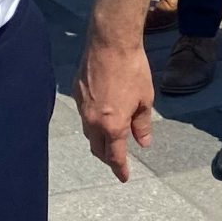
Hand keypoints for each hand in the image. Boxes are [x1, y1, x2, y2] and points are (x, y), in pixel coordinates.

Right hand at [75, 24, 157, 180]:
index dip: (120, 169)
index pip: (115, 157)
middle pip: (98, 149)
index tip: (124, 177)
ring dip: (99, 138)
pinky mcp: (76, 94)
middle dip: (108, 157)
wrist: (110, 43)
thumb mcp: (145, 99)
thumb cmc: (133, 70)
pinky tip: (102, 112)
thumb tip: (143, 142)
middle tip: (118, 158)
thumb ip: (142, 125)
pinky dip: (93, 120)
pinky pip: (84, 115)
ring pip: (89, 133)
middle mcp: (93, 121)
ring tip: (111, 135)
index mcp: (112, 125)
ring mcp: (82, 108)